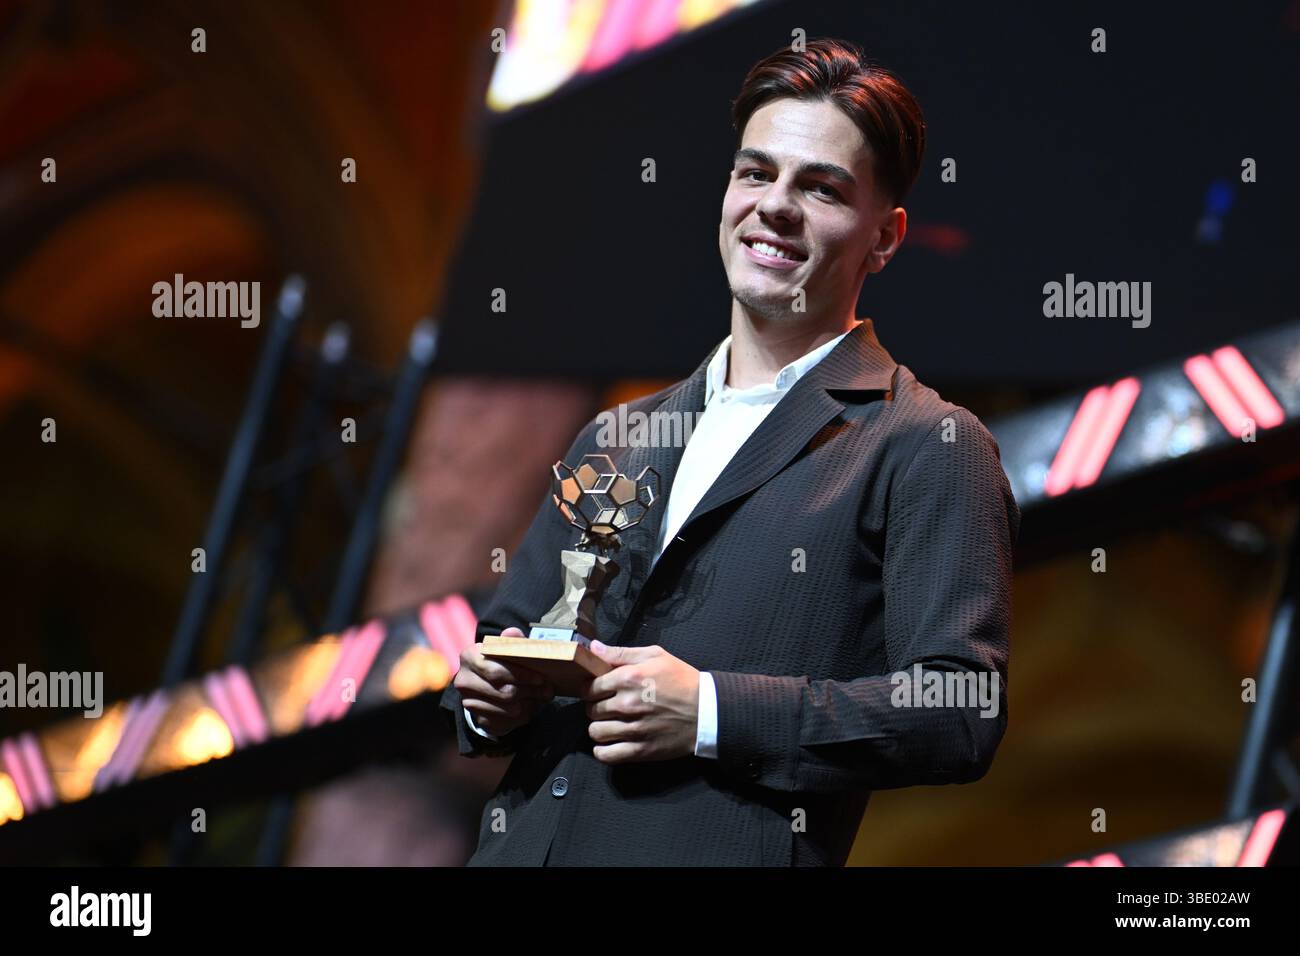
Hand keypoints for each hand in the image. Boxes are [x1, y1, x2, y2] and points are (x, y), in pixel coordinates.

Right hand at [454, 627, 555, 736]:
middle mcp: (464, 680)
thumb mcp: (504, 648)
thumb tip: (513, 632)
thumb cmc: (499, 662)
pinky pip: (508, 721)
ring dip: (529, 704)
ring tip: (541, 697)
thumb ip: (510, 640)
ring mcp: (469, 702)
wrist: (484, 686)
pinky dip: (523, 715)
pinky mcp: (479, 718)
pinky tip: (531, 706)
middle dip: (530, 691)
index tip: (540, 678)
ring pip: (508, 708)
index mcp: (469, 656)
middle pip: (504, 691)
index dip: (520, 675)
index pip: (496, 670)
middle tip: (548, 690)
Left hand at [582, 642, 699, 763]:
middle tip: (608, 706)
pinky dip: (603, 751)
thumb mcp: (655, 656)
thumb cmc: (682, 681)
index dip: (591, 688)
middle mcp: (627, 704)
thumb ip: (621, 652)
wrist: (707, 710)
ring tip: (610, 724)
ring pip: (595, 732)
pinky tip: (610, 743)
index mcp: (629, 678)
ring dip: (599, 728)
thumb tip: (593, 648)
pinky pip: (607, 755)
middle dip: (596, 707)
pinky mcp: (640, 750)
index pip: (590, 687)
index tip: (598, 690)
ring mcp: (633, 729)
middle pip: (591, 709)